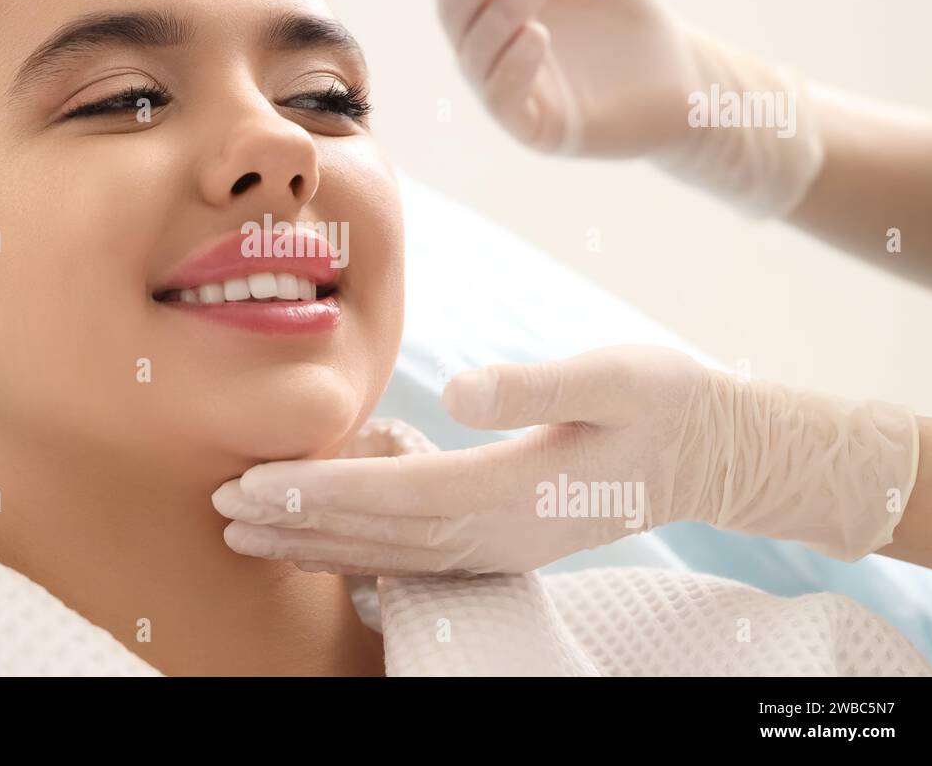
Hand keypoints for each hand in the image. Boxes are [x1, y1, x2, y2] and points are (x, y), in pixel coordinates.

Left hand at [211, 346, 918, 574]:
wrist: (711, 452)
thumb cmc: (661, 401)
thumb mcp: (614, 374)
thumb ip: (536, 384)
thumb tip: (459, 391)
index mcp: (515, 489)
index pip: (396, 495)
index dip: (321, 491)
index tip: (254, 482)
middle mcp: (498, 533)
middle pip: (376, 535)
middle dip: (295, 522)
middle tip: (220, 509)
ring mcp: (501, 548)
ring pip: (387, 554)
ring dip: (313, 543)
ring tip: (248, 531)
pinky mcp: (504, 544)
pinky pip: (415, 557)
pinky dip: (357, 552)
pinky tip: (320, 544)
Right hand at [417, 0, 698, 157]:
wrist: (677, 74)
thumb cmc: (621, 11)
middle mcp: (485, 42)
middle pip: (453, 9)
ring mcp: (502, 85)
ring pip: (476, 51)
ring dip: (499, 12)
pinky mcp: (528, 125)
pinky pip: (502, 97)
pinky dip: (513, 65)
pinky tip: (537, 36)